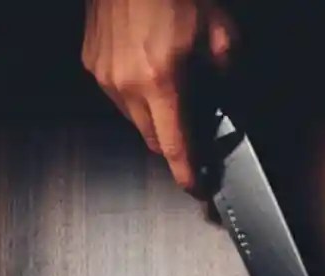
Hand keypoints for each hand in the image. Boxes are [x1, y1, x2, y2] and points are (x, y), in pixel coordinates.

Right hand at [81, 0, 235, 189]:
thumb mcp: (221, 37)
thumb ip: (230, 81)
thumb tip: (232, 111)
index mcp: (162, 82)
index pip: (175, 148)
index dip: (188, 176)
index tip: (198, 190)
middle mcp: (127, 85)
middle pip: (154, 141)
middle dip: (177, 144)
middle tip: (197, 131)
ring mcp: (105, 76)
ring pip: (135, 121)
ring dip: (157, 118)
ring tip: (174, 88)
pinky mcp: (92, 65)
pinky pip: (120, 98)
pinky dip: (139, 97)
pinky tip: (153, 71)